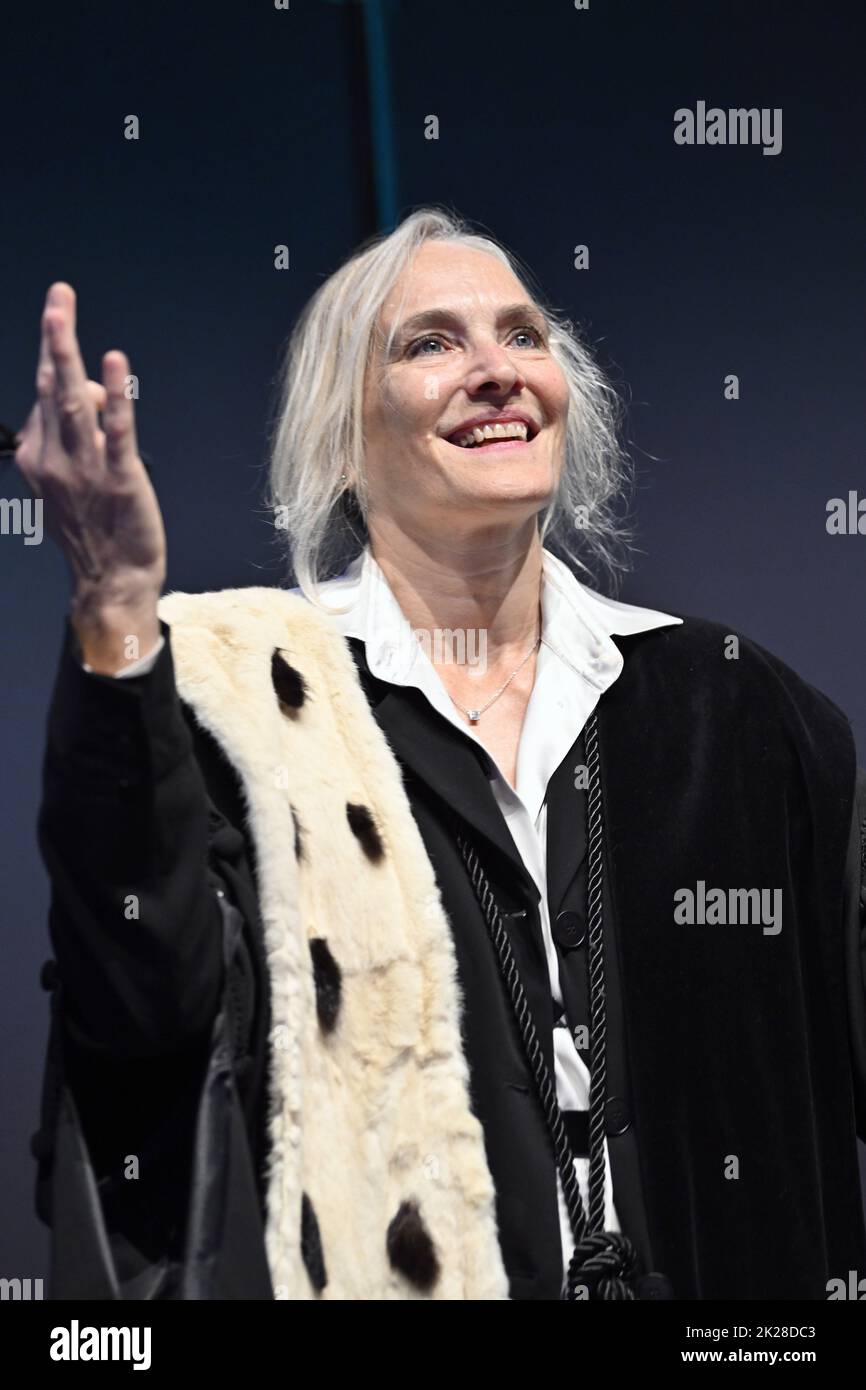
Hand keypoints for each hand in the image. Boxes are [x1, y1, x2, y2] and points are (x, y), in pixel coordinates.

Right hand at [15, 283, 166, 666]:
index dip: (67, 373)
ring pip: (73, 399)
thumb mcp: (71, 478)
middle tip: (59, 294)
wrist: (110, 581)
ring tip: (62, 309)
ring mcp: (85, 468)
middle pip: (51, 385)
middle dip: (54, 336)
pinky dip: (116, 395)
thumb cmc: (95, 528)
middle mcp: (53, 458)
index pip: (46, 395)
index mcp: (36, 456)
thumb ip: (77, 433)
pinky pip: (117, 431)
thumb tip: (95, 393)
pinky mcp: (120, 479)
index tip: (81, 357)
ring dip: (67, 351)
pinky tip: (115, 362)